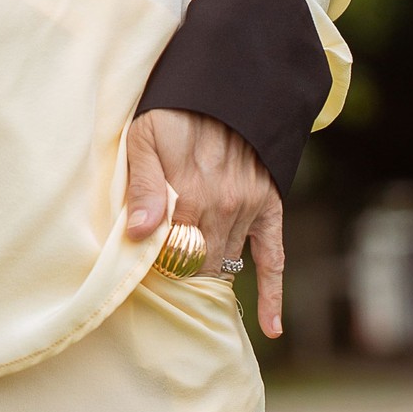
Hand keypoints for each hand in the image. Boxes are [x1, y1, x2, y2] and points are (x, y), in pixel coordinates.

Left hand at [125, 108, 285, 338]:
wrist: (223, 85)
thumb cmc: (173, 111)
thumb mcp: (144, 138)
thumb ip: (142, 187)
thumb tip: (138, 235)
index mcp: (189, 196)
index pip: (170, 257)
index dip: (155, 269)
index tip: (141, 275)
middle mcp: (223, 208)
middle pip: (198, 266)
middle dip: (180, 278)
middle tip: (161, 288)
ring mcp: (249, 210)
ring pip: (227, 264)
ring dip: (209, 280)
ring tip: (191, 303)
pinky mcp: (269, 207)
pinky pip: (274, 258)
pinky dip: (272, 294)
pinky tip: (272, 326)